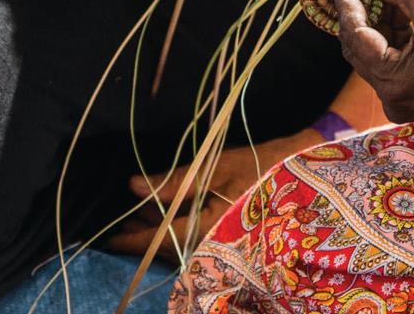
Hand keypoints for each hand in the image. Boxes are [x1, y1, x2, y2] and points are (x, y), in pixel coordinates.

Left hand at [113, 129, 317, 253]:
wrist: (307, 172)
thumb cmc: (262, 164)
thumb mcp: (216, 166)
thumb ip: (174, 180)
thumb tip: (132, 186)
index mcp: (210, 230)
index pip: (159, 240)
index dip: (130, 239)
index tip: (106, 236)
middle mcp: (216, 248)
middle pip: (167, 249)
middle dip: (143, 235)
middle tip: (122, 220)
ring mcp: (227, 250)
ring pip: (181, 249)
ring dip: (160, 235)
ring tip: (142, 215)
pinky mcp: (233, 245)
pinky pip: (196, 246)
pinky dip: (178, 234)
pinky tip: (170, 218)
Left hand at [330, 0, 413, 123]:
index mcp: (393, 82)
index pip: (355, 35)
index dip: (345, 0)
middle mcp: (391, 98)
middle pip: (359, 48)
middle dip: (357, 11)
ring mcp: (403, 100)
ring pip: (376, 53)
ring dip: (376, 21)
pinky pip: (393, 61)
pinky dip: (392, 35)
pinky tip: (396, 8)